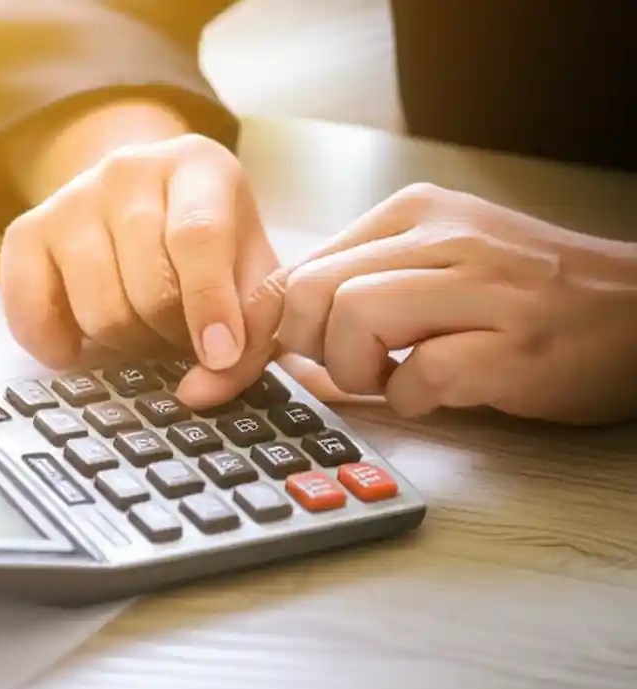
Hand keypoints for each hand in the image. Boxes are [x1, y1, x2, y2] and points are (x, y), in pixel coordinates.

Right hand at [0, 133, 279, 378]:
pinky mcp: (27, 229)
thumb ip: (252, 333)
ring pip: (98, 309)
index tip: (218, 356)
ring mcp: (71, 197)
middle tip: (178, 337)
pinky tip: (78, 346)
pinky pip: (31, 311)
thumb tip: (198, 392)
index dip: (210, 303)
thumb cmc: (207, 246)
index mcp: (198, 166)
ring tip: (140, 331)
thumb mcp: (249, 273)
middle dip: (170, 334)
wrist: (140, 198)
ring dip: (124, 344)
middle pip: (148, 284)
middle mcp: (128, 170)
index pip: (198, 236)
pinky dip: (55, 347)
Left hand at [255, 183, 636, 424]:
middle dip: (307, 348)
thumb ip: (359, 285)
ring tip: (396, 378)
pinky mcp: (514, 343)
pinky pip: (420, 373)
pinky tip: (440, 393)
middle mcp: (444, 236)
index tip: (236, 371)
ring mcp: (483, 286)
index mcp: (413, 213)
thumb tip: (273, 333)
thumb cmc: (529, 300)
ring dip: (356, 371)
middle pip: (311, 289)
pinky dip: (414, 398)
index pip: (298, 265)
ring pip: (353, 316)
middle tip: (348, 368)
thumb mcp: (436, 266)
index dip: (259, 328)